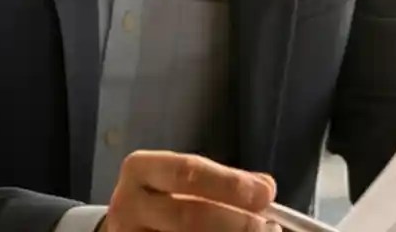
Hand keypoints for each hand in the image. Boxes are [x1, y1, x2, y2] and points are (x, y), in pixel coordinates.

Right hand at [102, 151, 280, 231]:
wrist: (127, 226)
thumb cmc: (164, 198)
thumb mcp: (184, 180)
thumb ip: (223, 182)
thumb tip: (265, 188)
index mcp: (140, 169)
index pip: (187, 171)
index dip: (229, 184)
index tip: (266, 194)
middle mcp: (127, 205)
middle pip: (188, 216)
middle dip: (236, 223)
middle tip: (268, 228)